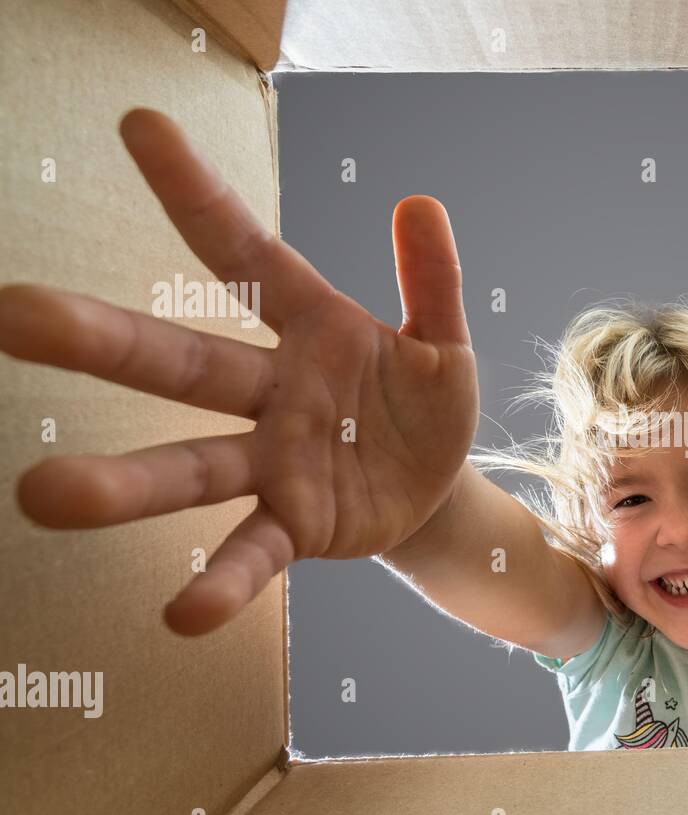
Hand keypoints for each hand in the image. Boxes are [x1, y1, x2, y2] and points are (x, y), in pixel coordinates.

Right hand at [0, 108, 478, 636]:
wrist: (438, 490)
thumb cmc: (426, 405)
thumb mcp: (444, 342)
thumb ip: (433, 281)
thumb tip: (420, 203)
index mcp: (312, 327)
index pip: (245, 254)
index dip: (197, 194)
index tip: (139, 125)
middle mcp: (274, 392)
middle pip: (181, 364)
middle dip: (101, 340)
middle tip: (11, 313)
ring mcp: (276, 463)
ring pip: (192, 466)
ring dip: (125, 484)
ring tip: (44, 496)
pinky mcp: (295, 526)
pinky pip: (252, 552)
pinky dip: (222, 581)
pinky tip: (181, 616)